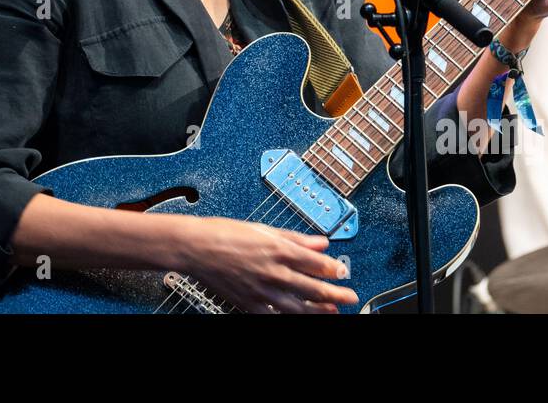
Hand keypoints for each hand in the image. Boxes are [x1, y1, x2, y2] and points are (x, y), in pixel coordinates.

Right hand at [176, 216, 358, 313]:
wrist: (196, 247)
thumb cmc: (224, 233)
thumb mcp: (263, 228)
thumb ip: (295, 237)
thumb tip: (319, 241)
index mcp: (279, 249)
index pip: (316, 263)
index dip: (334, 269)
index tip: (344, 273)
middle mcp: (274, 271)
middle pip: (313, 287)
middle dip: (336, 294)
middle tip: (351, 297)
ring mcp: (262, 290)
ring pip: (298, 306)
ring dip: (319, 310)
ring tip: (333, 312)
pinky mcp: (249, 304)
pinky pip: (273, 316)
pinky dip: (288, 319)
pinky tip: (298, 318)